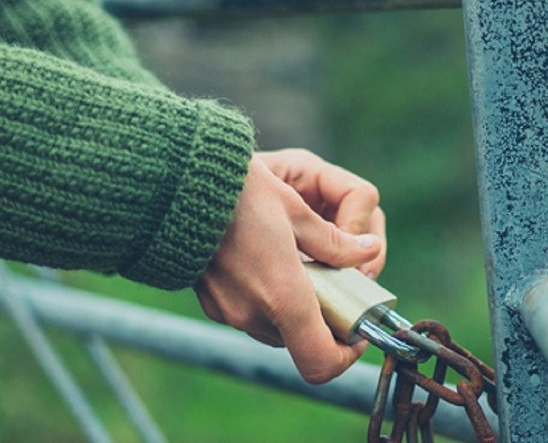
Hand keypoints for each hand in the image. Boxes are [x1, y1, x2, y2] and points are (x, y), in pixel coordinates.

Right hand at [194, 149, 385, 383]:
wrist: (178, 186)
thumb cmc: (241, 193)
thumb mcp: (296, 210)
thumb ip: (336, 242)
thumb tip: (369, 252)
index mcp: (282, 295)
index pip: (321, 361)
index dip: (346, 355)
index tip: (356, 327)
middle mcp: (254, 314)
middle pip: (301, 341)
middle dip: (322, 318)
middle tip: (331, 281)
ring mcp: (228, 312)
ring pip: (276, 328)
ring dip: (293, 307)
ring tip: (297, 264)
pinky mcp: (212, 304)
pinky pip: (250, 314)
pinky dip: (267, 299)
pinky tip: (265, 260)